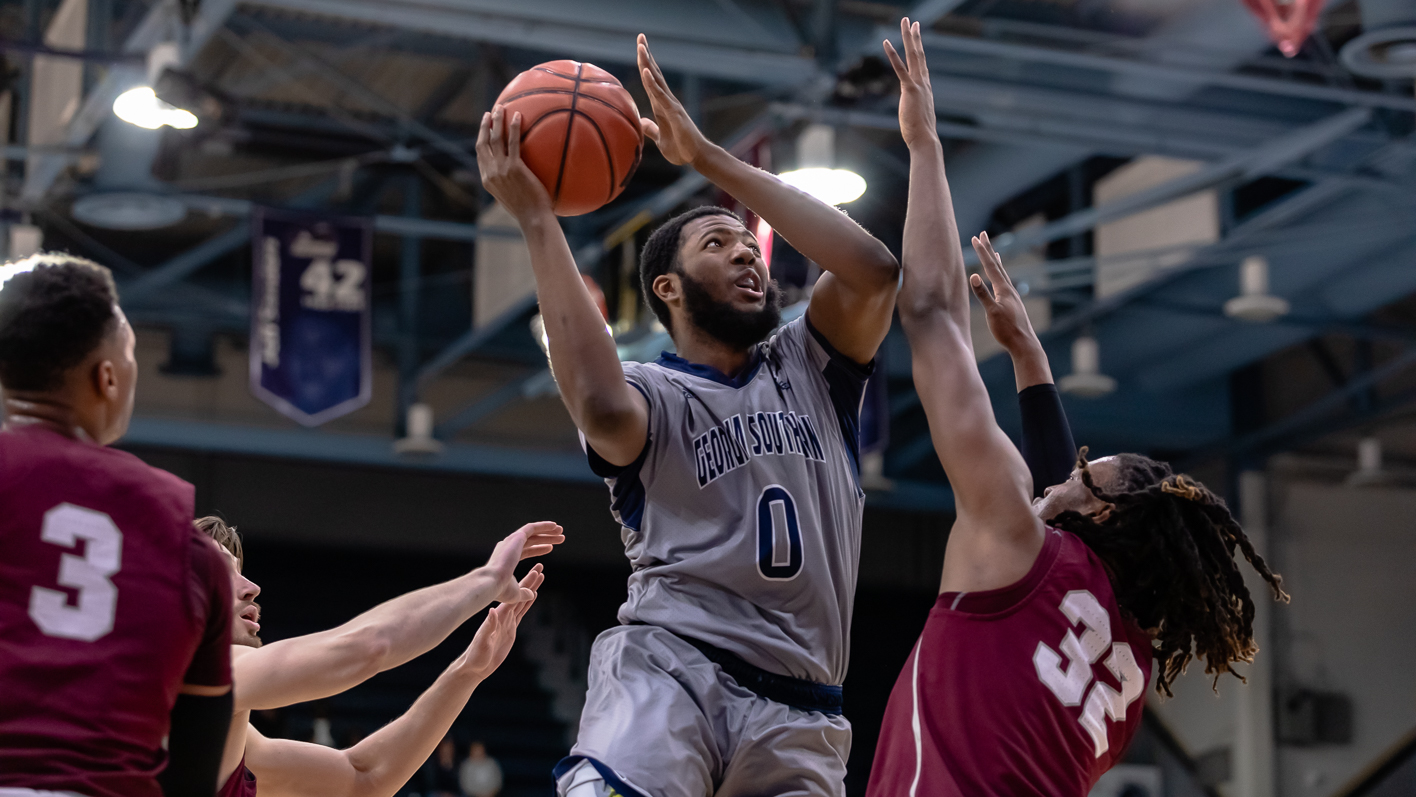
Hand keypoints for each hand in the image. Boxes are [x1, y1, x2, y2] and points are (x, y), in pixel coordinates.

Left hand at [457, 568, 541, 680]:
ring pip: (522, 601)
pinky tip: (533, 596)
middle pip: (521, 595)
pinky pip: (521, 613)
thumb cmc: (475, 655)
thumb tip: (492, 611)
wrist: (474, 666)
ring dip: (531, 589)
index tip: (534, 572)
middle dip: (531, 581)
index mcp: (499, 615)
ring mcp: (507, 621)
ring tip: (539, 577)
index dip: (526, 584)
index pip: (515, 596)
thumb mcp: (482, 641)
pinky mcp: (510, 629)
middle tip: (540, 568)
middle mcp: (504, 615)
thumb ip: (488, 627)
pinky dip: (528, 603)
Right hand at [475, 105, 552, 219]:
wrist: (532, 218)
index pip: (480, 155)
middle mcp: (490, 173)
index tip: (485, 127)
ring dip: (497, 120)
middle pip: (482, 143)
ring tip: (501, 108)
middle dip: (485, 125)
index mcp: (487, 180)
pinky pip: (513, 142)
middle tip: (490, 113)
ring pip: (494, 138)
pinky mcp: (514, 167)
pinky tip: (519, 116)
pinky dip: (514, 127)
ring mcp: (501, 169)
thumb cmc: (528, 211)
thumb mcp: (512, 197)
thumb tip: (518, 175)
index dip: (481, 138)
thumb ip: (510, 183)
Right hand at [481, 522, 562, 603]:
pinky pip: (532, 528)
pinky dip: (544, 526)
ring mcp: (511, 542)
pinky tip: (555, 526)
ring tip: (561, 531)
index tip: (550, 548)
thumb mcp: (515, 593)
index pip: (525, 551)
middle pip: (530, 541)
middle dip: (545, 539)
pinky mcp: (517, 538)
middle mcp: (507, 548)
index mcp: (506, 559)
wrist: (492, 583)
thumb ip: (524, 592)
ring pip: (532, 533)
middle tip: (560, 538)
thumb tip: (531, 594)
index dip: (538, 549)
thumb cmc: (501, 591)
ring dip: (547, 531)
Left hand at [637, 34, 710, 166]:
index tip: (639, 48)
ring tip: (641, 46)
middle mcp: (666, 101)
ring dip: (647, 63)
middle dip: (646, 55)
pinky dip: (652, 84)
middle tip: (640, 37)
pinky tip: (645, 72)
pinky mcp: (674, 113)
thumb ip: (651, 129)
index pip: (650, 81)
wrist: (696, 157)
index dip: (644, 65)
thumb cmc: (681, 149)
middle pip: (653, 74)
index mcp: (660, 106)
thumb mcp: (660, 139)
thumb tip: (641, 122)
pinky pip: (660, 96)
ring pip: (657, 80)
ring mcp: (671, 105)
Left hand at [883, 18, 937, 150]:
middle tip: (912, 21)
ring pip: (913, 55)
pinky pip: (900, 69)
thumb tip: (913, 108)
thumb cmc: (921, 132)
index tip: (917, 35)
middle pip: (919, 54)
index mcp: (925, 87)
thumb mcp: (917, 115)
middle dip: (915, 36)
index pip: (921, 63)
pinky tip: (886, 42)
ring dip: (908, 37)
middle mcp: (924, 82)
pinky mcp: (910, 90)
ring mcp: (918, 85)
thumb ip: (915, 106)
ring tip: (906, 22)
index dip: (919, 48)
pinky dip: (893, 55)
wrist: (925, 140)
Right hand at [969, 232, 1041, 357]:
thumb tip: (973, 276)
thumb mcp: (992, 312)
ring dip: (996, 261)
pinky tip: (1001, 279)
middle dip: (988, 249)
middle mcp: (1009, 289)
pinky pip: (1004, 283)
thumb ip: (983, 294)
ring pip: (1002, 273)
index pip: (991, 266)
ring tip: (994, 251)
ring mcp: (1011, 296)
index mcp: (1004, 289)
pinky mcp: (1011, 304)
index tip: (976, 238)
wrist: (1024, 344)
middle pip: (997, 265)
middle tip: (983, 234)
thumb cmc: (1007, 330)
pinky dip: (1001, 276)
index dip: (982, 251)